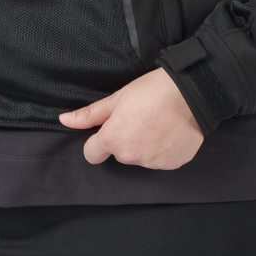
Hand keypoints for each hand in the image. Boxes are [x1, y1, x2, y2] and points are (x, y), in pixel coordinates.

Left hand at [59, 67, 204, 169]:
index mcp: (112, 140)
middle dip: (124, 140)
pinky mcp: (172, 164)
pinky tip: (170, 131)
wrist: (191, 93)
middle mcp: (130, 156)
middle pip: (119, 153)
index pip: (92, 154)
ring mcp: (152, 163)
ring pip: (140, 157)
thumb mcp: (117, 98)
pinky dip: (163, 149)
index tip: (110, 129)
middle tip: (139, 118)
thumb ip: (90, 114)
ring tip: (157, 123)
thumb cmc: (152, 91)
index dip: (97, 141)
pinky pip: (160, 160)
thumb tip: (64, 120)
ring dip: (144, 145)